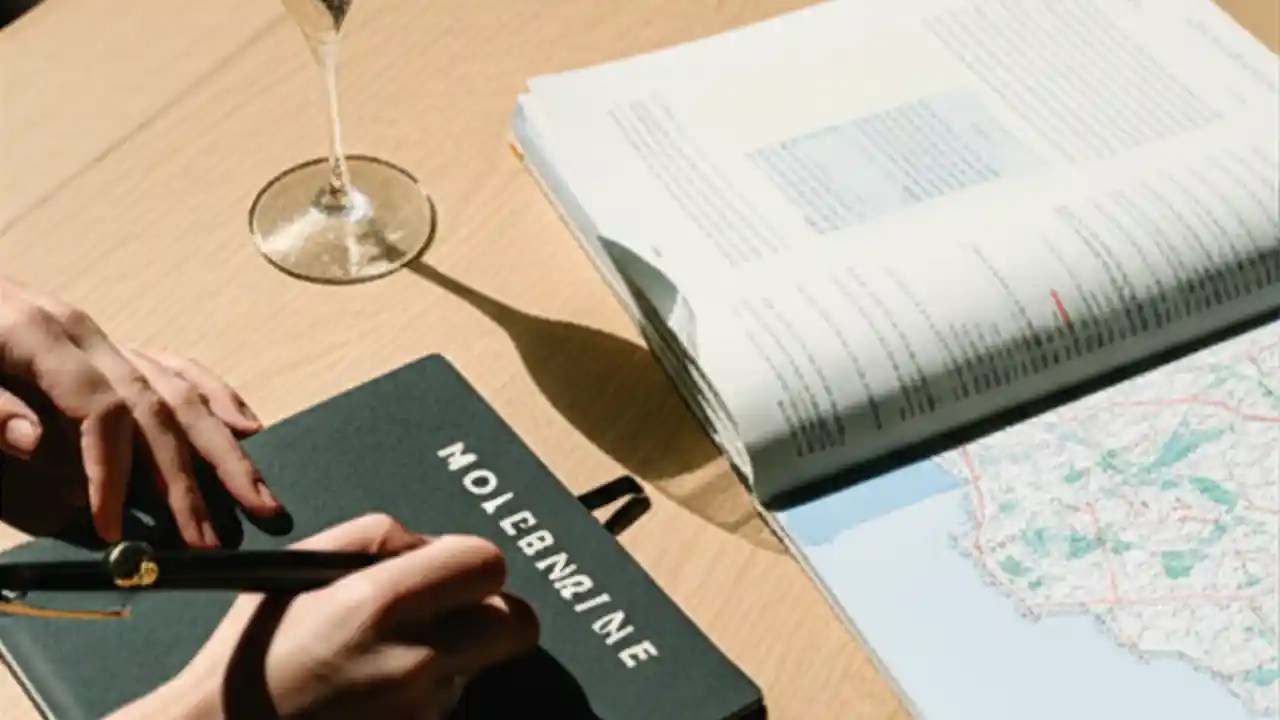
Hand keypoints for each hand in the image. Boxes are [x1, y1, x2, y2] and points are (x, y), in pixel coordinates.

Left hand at [0, 275, 280, 546]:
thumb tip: (35, 440)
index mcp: (41, 334)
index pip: (103, 409)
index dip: (114, 471)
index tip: (113, 528)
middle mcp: (86, 334)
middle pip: (159, 406)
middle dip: (192, 478)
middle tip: (213, 539)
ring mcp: (102, 338)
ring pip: (180, 393)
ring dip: (224, 452)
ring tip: (258, 501)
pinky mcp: (106, 347)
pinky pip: (176, 369)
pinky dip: (216, 398)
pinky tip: (248, 426)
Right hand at [110, 514, 539, 719]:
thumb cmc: (257, 650)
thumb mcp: (304, 565)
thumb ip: (380, 537)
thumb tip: (434, 546)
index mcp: (379, 603)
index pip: (487, 565)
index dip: (474, 563)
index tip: (453, 571)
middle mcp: (412, 662)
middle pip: (517, 625)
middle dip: (494, 613)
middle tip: (456, 614)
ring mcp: (420, 713)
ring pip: (480, 670)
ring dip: (453, 660)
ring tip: (384, 663)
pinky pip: (447, 706)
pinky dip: (426, 697)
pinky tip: (375, 695)